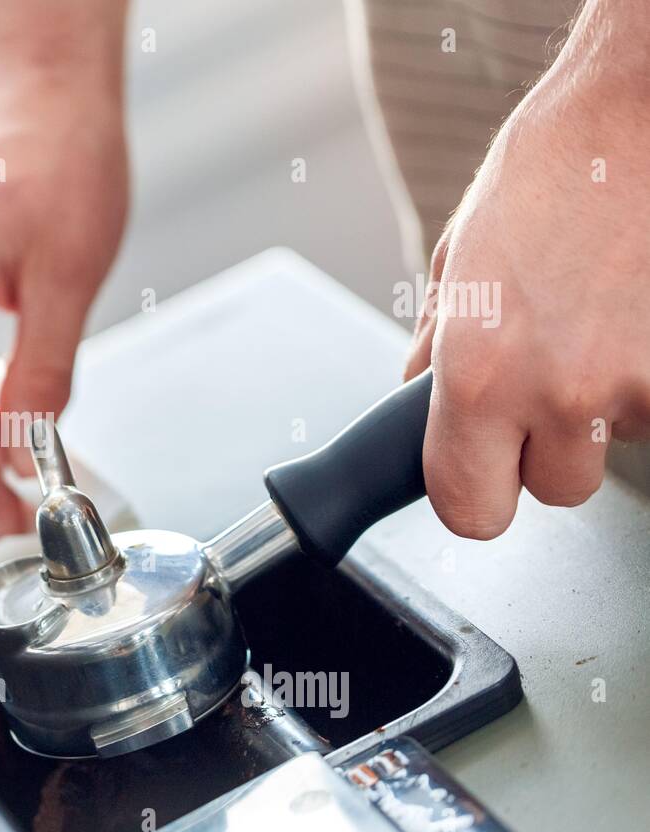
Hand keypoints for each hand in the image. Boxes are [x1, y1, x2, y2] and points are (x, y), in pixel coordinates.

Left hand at [404, 0, 649, 538]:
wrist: (639, 113)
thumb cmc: (552, 171)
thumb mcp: (460, 262)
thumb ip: (435, 349)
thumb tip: (413, 402)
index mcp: (478, 375)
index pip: (467, 509)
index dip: (472, 496)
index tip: (478, 477)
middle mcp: (557, 393)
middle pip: (552, 491)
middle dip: (545, 449)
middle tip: (544, 380)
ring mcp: (637, 386)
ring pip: (614, 450)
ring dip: (603, 411)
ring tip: (596, 324)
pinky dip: (647, 379)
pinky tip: (634, 319)